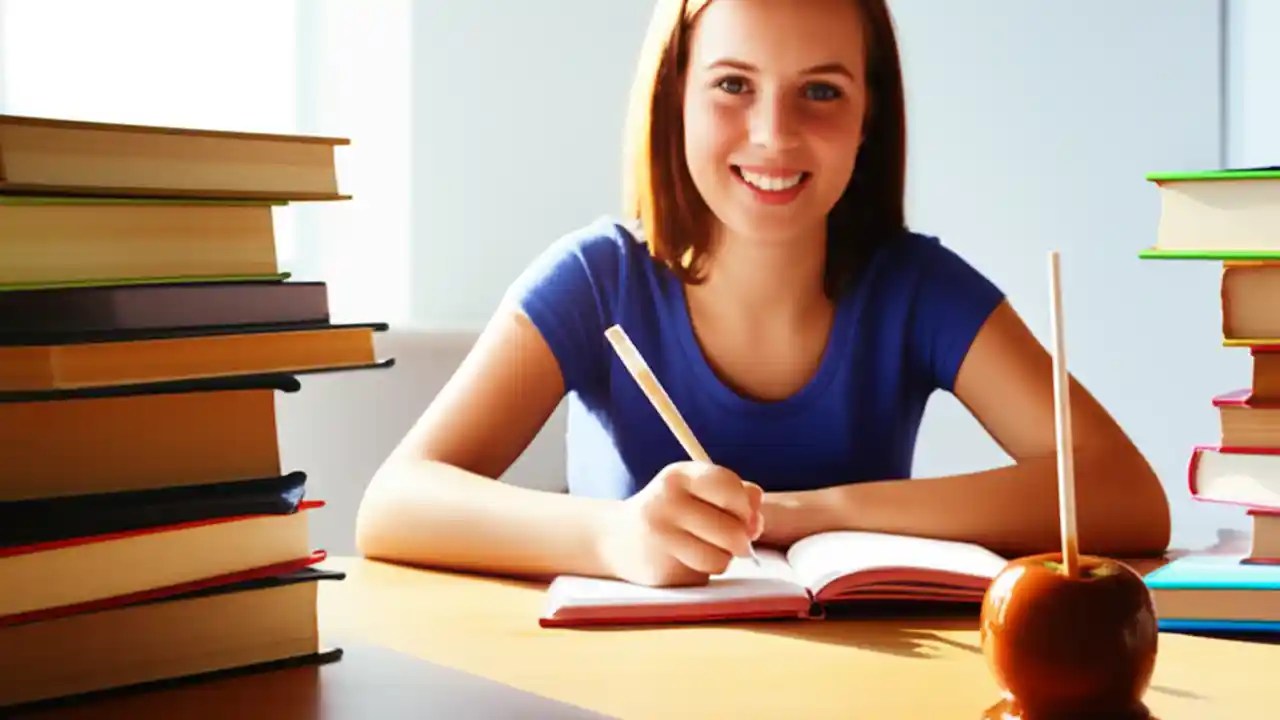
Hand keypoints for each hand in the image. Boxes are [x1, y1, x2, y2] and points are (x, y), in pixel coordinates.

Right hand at [594, 461, 763, 586]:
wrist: (617, 538)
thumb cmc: (671, 511)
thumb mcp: (696, 490)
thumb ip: (734, 493)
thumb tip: (756, 516)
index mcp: (678, 476)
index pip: (728, 486)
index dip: (744, 505)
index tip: (742, 513)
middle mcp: (666, 503)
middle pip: (733, 530)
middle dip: (741, 539)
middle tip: (730, 538)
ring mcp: (660, 538)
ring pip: (721, 559)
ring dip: (723, 558)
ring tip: (704, 548)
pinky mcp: (661, 570)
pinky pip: (704, 575)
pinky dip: (703, 571)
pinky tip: (684, 560)